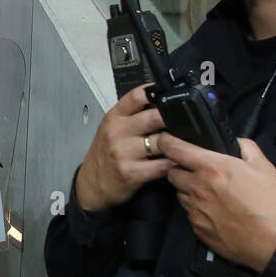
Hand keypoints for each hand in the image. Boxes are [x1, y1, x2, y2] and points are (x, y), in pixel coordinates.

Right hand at [74, 84, 172, 211]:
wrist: (90, 183)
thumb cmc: (105, 154)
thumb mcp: (111, 128)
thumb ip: (132, 115)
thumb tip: (161, 104)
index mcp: (114, 117)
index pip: (137, 96)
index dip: (157, 94)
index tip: (170, 97)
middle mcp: (117, 132)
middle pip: (154, 117)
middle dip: (173, 120)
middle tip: (185, 124)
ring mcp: (123, 153)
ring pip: (162, 142)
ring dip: (176, 144)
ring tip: (183, 145)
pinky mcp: (131, 173)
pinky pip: (161, 166)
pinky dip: (173, 164)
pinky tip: (176, 163)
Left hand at [159, 133, 275, 272]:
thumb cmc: (271, 202)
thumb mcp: (262, 164)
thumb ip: (243, 146)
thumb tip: (231, 142)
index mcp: (211, 168)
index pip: (174, 148)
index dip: (167, 141)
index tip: (167, 140)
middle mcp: (198, 188)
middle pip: (172, 173)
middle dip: (180, 168)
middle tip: (196, 170)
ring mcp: (196, 210)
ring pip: (180, 193)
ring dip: (188, 189)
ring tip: (210, 192)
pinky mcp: (198, 229)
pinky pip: (189, 213)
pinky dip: (197, 209)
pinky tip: (215, 211)